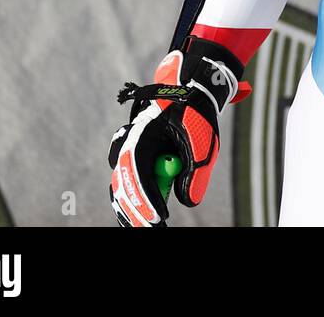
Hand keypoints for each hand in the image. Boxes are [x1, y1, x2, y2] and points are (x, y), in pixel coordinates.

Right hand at [107, 37, 247, 226]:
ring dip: (131, 206)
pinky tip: (133, 214)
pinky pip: (124, 180)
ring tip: (143, 226)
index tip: (160, 217)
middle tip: (153, 227)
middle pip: (125, 182)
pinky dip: (128, 197)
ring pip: (121, 183)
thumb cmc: (195, 115)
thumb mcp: (202, 140)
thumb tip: (188, 201)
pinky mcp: (132, 156)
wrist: (189, 95)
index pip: (139, 171)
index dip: (147, 197)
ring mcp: (128, 149)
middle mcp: (129, 143)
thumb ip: (197, 169)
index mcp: (143, 135)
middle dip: (137, 209)